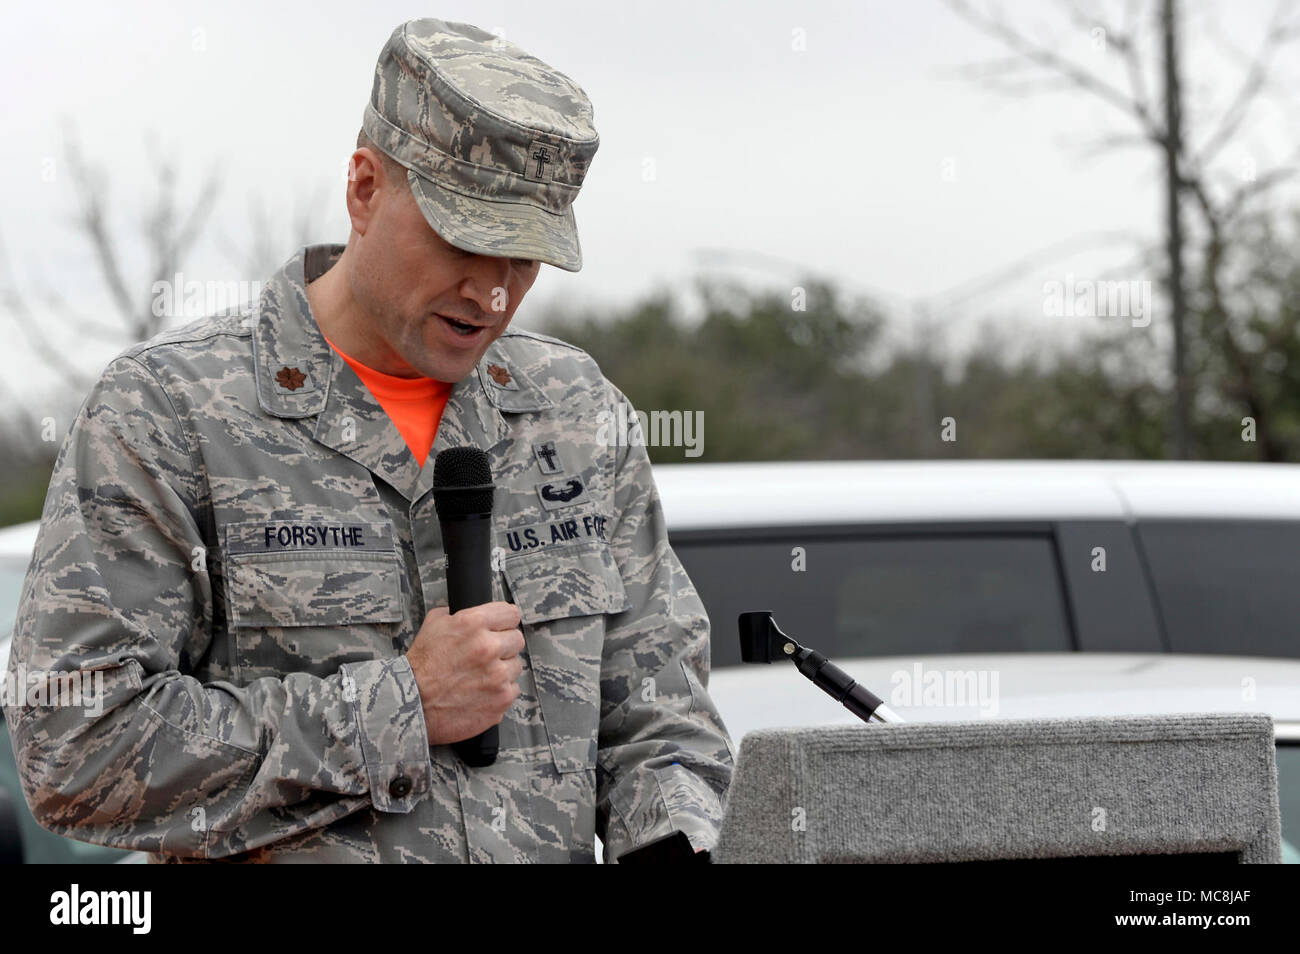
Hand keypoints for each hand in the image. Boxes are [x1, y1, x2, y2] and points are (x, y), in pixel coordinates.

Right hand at [405, 602, 523, 745]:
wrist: (411, 704)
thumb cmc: (420, 666)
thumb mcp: (434, 624)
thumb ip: (458, 613)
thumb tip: (475, 611)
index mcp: (474, 624)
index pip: (511, 613)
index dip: (503, 621)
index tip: (500, 628)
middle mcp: (489, 647)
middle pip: (517, 639)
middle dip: (503, 646)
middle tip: (486, 656)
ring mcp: (498, 675)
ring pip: (516, 665)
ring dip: (502, 670)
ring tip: (480, 676)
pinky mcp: (502, 699)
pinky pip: (513, 689)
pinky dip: (500, 691)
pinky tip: (481, 692)